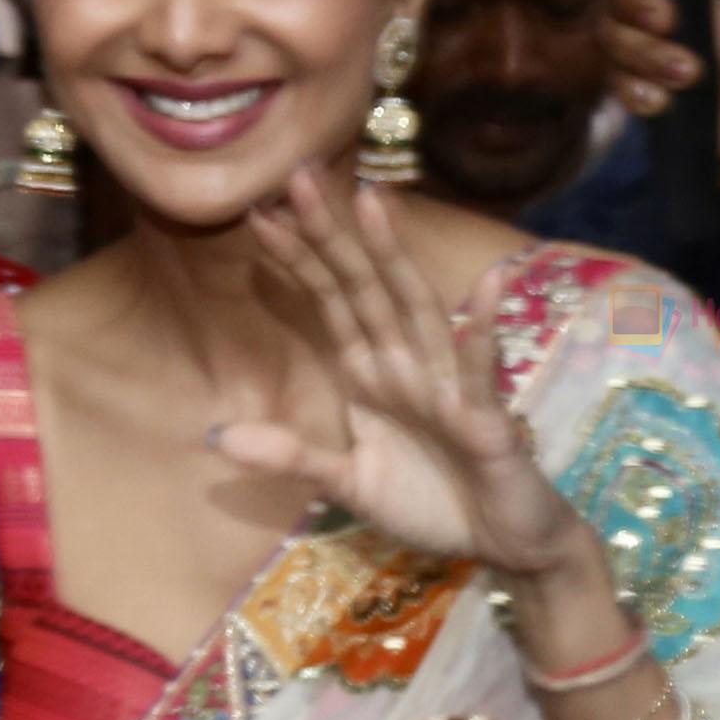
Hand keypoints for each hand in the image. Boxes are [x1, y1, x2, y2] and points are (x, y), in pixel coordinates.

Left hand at [218, 169, 593, 580]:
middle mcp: (406, 365)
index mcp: (371, 373)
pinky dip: (481, 330)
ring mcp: (447, 384)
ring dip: (394, 258)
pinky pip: (480, 370)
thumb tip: (216, 435)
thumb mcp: (349, 483)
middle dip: (331, 235)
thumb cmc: (432, 503)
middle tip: (297, 175)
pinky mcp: (483, 418)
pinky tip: (486, 283)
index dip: (298, 260)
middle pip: (362, 288)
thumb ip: (292, 456)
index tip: (258, 214)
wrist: (503, 544)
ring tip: (372, 202)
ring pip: (414, 309)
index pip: (329, 303)